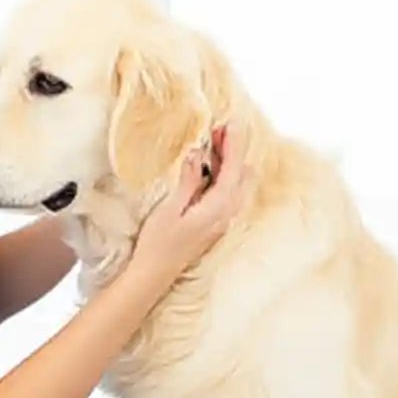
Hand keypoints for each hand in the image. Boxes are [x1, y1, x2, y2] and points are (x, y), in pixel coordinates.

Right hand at [131, 119, 251, 282]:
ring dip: (229, 162)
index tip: (233, 122)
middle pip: (242, 175)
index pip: (234, 169)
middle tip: (217, 131)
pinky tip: (208, 168)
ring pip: (238, 184)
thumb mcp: (170, 208)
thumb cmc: (158, 243)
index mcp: (218, 208)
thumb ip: (188, 181)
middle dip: (234, 150)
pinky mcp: (216, 223)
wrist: (154, 274)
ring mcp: (223, 220)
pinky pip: (229, 193)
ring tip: (212, 144)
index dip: (235, 144)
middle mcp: (227, 214)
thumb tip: (197, 155)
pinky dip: (224, 175)